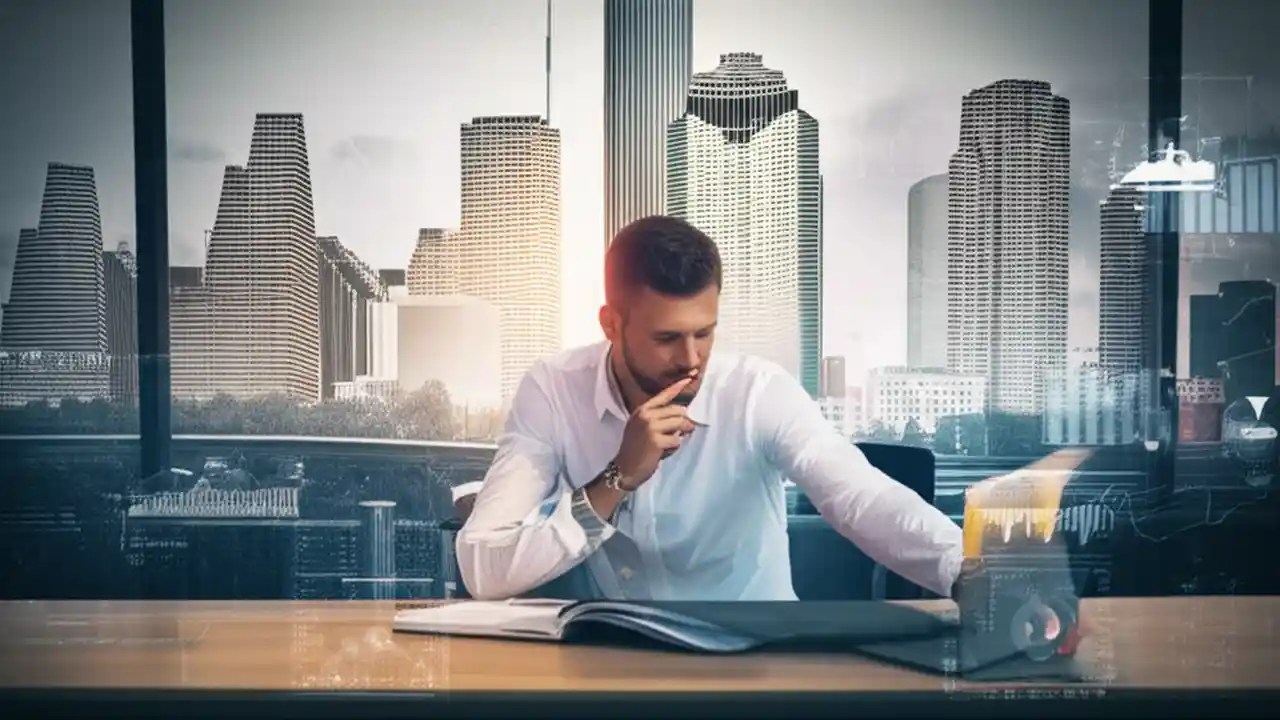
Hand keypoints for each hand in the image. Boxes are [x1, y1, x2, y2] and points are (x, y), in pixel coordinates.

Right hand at [612, 373, 696, 489]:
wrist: (624, 469)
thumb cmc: (637, 449)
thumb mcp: (642, 427)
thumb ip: (659, 418)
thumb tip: (684, 416)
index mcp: (642, 410)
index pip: (664, 395)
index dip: (678, 386)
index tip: (690, 377)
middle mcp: (645, 415)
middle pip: (678, 411)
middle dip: (683, 424)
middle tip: (677, 434)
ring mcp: (650, 427)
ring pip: (680, 424)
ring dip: (679, 436)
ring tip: (667, 444)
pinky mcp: (655, 440)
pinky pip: (677, 441)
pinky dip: (673, 448)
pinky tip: (662, 453)